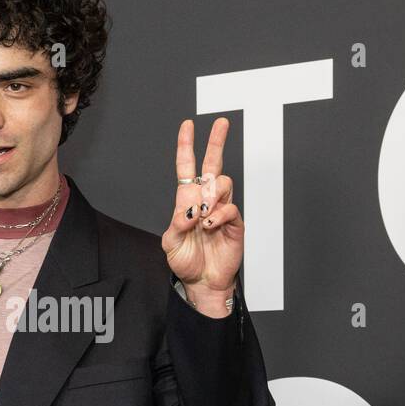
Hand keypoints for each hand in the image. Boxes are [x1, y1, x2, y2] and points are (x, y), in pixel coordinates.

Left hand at [161, 117, 242, 316]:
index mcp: (186, 201)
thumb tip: (190, 210)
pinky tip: (211, 225)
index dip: (186, 146)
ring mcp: (221, 210)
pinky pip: (231, 207)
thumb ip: (176, 225)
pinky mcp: (235, 223)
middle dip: (217, 142)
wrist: (202, 282)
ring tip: (204, 216)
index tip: (187, 126)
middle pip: (213, 164)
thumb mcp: (170, 244)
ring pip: (224, 183)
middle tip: (221, 123)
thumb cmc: (185, 262)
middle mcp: (205, 201)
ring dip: (212, 195)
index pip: (187, 168)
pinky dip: (219, 214)